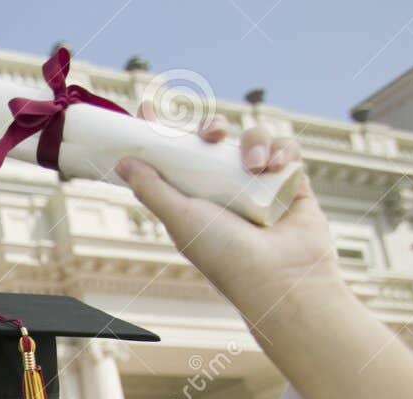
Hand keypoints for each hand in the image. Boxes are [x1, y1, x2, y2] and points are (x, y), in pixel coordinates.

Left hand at [115, 100, 339, 321]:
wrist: (281, 277)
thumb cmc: (226, 256)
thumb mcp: (180, 220)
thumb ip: (152, 189)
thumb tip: (123, 161)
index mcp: (193, 198)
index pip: (173, 156)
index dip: (161, 131)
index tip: (146, 107)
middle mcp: (224, 188)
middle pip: (214, 139)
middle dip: (212, 126)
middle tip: (212, 135)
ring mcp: (258, 183)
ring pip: (253, 137)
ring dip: (254, 141)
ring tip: (257, 166)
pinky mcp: (290, 181)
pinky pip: (286, 147)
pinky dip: (282, 150)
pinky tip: (277, 166)